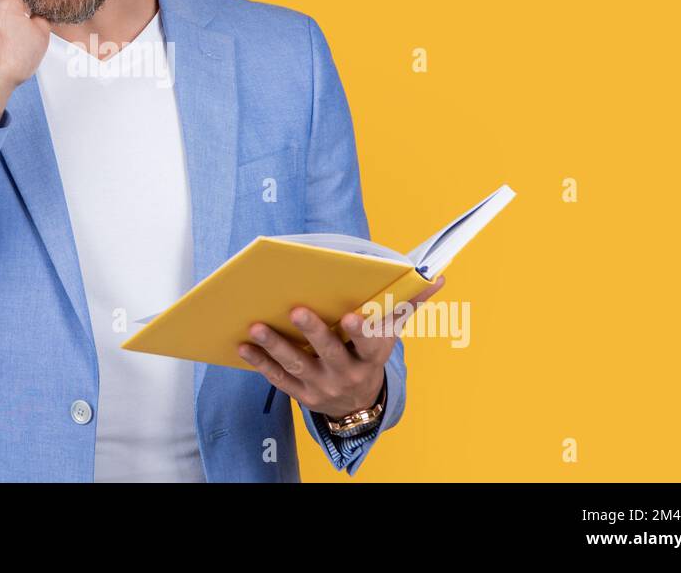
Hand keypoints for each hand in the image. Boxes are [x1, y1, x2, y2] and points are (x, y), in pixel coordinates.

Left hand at [237, 275, 445, 418]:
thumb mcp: (391, 332)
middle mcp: (349, 374)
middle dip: (313, 331)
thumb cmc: (371, 353)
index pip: (370, 344)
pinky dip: (260, 362)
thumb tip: (437, 277)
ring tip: (256, 326)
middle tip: (296, 309)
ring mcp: (323, 386)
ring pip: (297, 365)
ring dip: (275, 346)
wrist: (359, 403)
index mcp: (372, 357)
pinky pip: (278, 378)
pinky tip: (243, 346)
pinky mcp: (301, 395)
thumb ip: (408, 303)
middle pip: (329, 352)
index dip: (361, 331)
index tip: (351, 316)